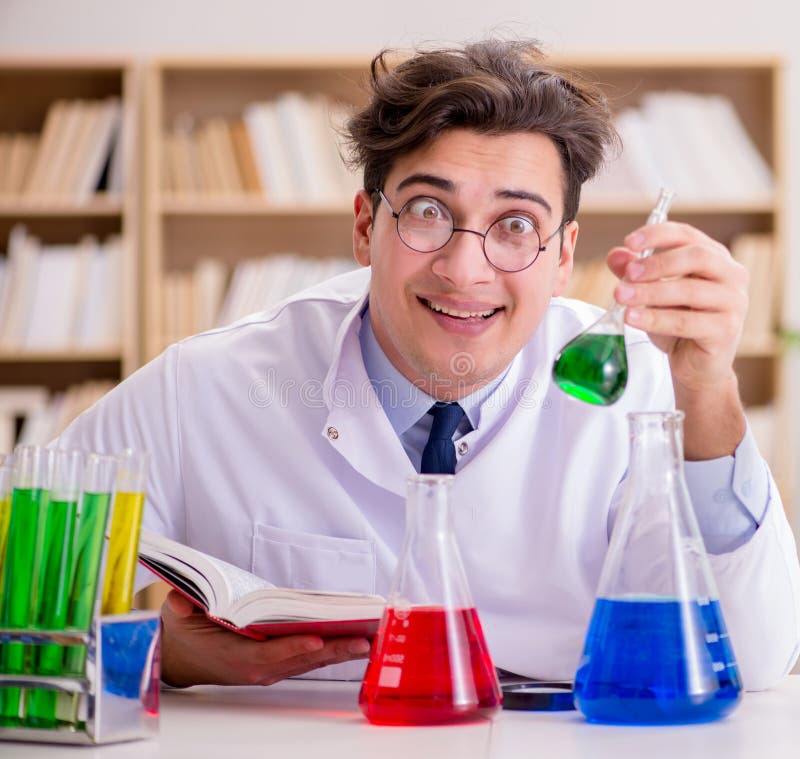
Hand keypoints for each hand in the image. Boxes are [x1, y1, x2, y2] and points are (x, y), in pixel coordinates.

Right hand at [160, 590, 371, 686]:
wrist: (178, 655)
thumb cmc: (183, 632)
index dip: (293, 647)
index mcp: (235, 657)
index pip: (268, 654)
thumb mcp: (175, 616)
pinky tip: (353, 642)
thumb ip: (180, 609)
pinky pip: (308, 658)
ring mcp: (269, 668)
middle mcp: (257, 668)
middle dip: (333, 650)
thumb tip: (181, 602)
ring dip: (340, 651)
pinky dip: (331, 650)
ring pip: (309, 660)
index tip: (317, 639)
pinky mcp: (277, 664)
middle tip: (363, 640)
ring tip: (370, 639)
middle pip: (299, 659)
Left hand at [607, 221, 748, 457]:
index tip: (630, 242)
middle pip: (696, 257)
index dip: (658, 235)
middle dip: (656, 264)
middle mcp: (731, 275)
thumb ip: (636, 273)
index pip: (688, 235)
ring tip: (622, 296)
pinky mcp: (726, 330)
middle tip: (627, 274)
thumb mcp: (653, 296)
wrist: (696, 367)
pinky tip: (632, 318)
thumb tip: (616, 255)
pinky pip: (687, 321)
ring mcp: (733, 303)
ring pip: (690, 290)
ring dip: (651, 292)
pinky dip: (655, 319)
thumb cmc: (679, 325)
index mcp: (715, 258)